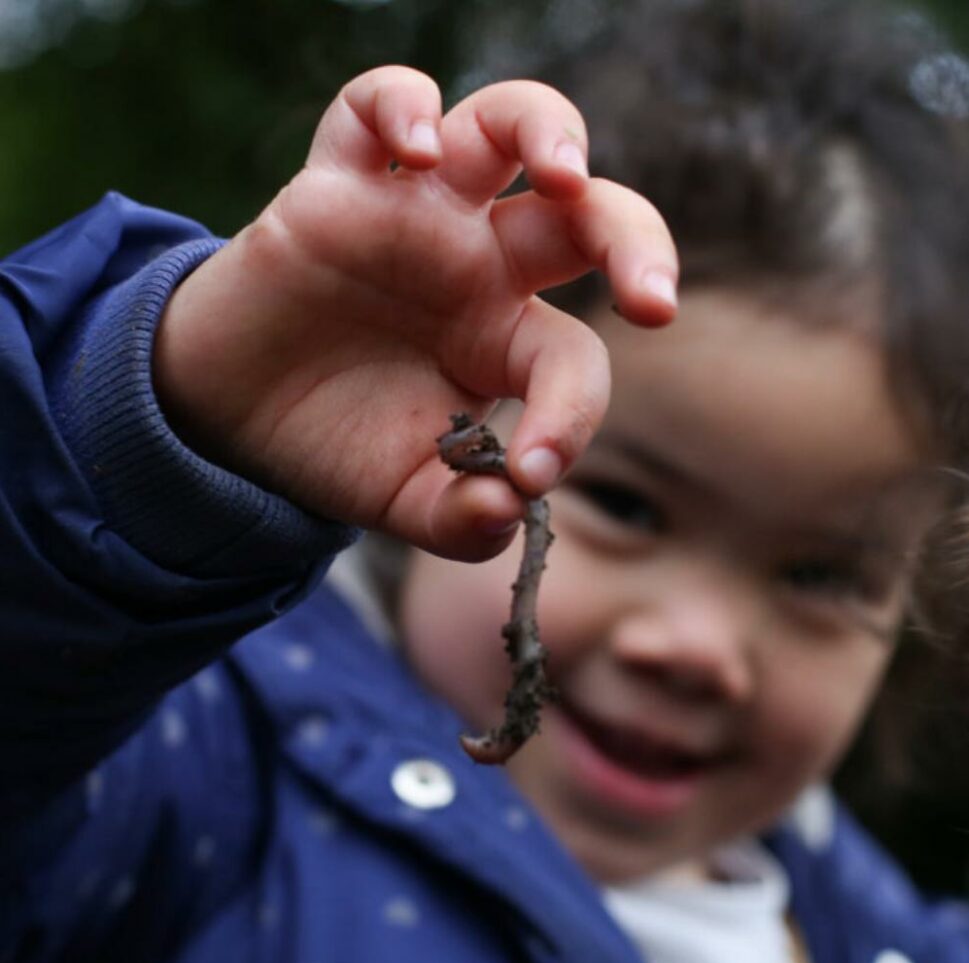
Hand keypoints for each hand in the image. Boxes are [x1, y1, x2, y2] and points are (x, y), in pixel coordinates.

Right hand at [153, 66, 677, 560]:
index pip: (574, 358)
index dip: (572, 413)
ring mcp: (414, 216)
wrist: (234, 412)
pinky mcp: (337, 185)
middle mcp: (478, 267)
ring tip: (564, 177)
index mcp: (506, 343)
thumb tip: (511, 507)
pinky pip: (373, 108)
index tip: (535, 472)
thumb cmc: (333, 444)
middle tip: (651, 302)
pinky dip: (400, 104)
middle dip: (634, 242)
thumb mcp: (403, 501)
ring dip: (547, 132)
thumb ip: (461, 520)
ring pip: (502, 128)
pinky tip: (415, 146)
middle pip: (586, 216)